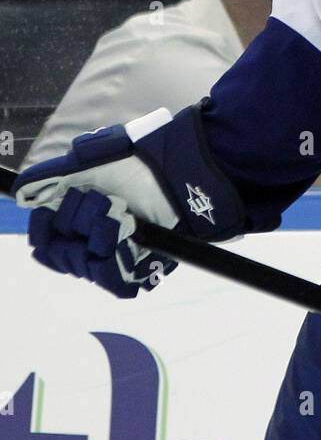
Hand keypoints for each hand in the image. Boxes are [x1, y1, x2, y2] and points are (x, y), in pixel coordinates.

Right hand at [14, 104, 245, 297]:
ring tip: (121, 213)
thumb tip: (21, 191)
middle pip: (59, 255)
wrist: (180, 173)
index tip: (48, 214)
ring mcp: (116, 257)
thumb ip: (51, 176)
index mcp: (79, 217)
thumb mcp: (90, 159)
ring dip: (98, 234)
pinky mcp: (138, 270)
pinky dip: (112, 259)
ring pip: (83, 266)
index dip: (43, 230)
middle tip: (103, 203)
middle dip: (74, 224)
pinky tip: (127, 235)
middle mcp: (94, 240)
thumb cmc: (139, 161)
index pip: (45, 242)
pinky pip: (110, 279)